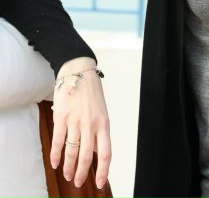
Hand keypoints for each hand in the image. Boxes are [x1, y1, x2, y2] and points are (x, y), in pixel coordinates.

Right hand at [50, 57, 110, 189]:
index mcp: (104, 123)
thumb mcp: (101, 111)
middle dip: (82, 172)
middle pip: (88, 156)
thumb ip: (98, 130)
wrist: (79, 71)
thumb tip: (96, 151)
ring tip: (68, 175)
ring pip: (72, 151)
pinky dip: (55, 155)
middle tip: (78, 182)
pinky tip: (54, 163)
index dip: (103, 170)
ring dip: (69, 166)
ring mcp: (76, 121)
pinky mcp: (62, 117)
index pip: (106, 152)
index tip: (99, 183)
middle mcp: (91, 124)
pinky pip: (58, 141)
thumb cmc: (91, 92)